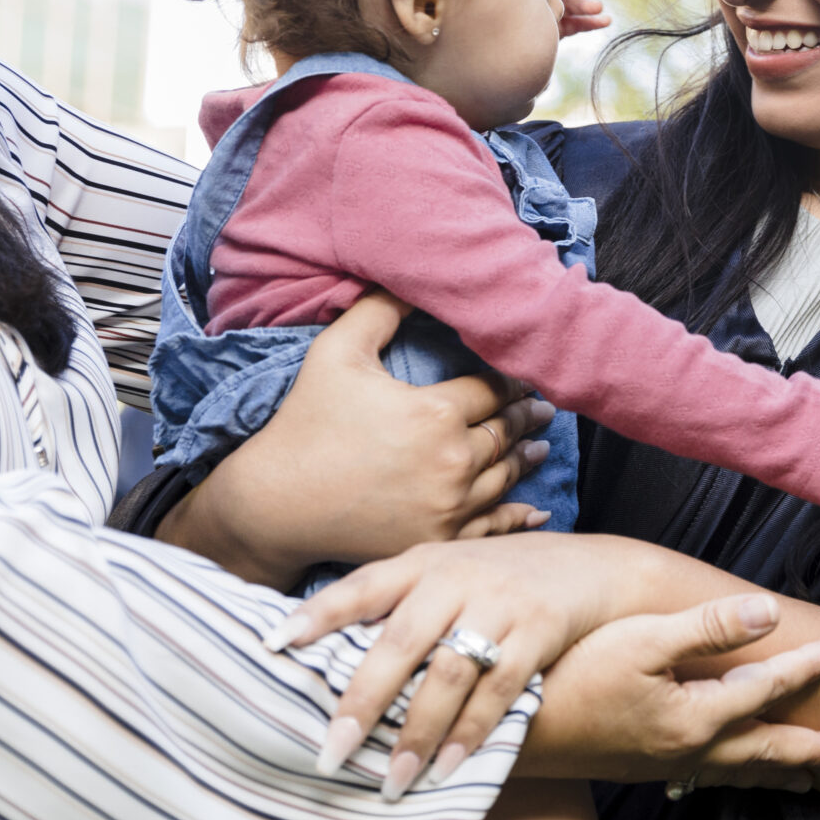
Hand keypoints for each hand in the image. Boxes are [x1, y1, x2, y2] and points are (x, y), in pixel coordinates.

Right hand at [157, 291, 552, 589]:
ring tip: (540, 446)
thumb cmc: (306, 422)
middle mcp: (452, 462)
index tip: (524, 376)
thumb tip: (410, 280)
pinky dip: (516, 516)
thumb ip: (379, 309)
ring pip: (505, 477)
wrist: (275, 504)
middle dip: (527, 417)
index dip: (512, 381)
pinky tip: (533, 510)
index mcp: (435, 413)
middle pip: (506, 434)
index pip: (494, 391)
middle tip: (543, 408)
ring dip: (526, 459)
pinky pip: (490, 526)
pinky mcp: (438, 539)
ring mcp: (448, 507)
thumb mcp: (337, 351)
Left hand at [272, 532, 630, 791]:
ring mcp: (501, 601)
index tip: (274, 647)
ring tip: (393, 783)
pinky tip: (450, 767)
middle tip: (331, 755)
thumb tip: (328, 657)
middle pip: (399, 641)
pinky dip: (472, 731)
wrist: (597, 567)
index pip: (361, 586)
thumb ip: (401, 603)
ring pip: (448, 672)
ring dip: (418, 733)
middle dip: (363, 702)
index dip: (318, 615)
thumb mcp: (451, 571)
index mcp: (424, 561)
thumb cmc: (508, 579)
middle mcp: (457, 577)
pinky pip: (500, 687)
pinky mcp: (540, 628)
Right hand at [504, 595, 819, 789]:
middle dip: (809, 751)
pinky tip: (723, 772)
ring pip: (735, 771)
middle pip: (763, 751)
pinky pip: (705, 777)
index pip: (766, 690)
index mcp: (696, 718)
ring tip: (803, 778)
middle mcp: (686, 749)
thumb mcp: (641, 639)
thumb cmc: (571, 678)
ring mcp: (661, 763)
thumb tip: (769, 611)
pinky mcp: (637, 766)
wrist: (509, 736)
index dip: (804, 668)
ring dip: (775, 771)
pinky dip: (732, 776)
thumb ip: (709, 627)